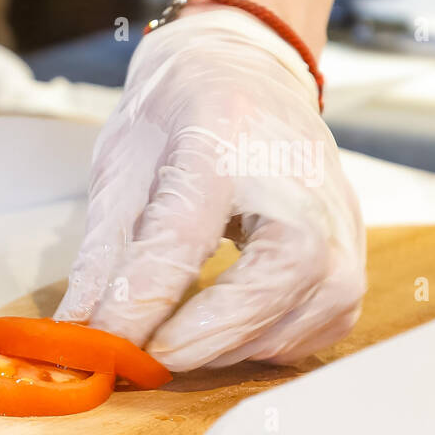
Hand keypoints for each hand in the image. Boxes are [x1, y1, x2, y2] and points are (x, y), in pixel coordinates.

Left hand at [54, 8, 364, 371]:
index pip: (184, 239)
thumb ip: (102, 257)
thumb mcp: (120, 170)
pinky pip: (319, 326)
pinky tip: (227, 329)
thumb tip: (80, 332)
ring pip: (302, 315)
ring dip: (231, 346)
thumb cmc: (176, 119)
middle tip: (148, 360)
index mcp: (222, 142)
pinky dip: (269, 343)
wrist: (244, 74)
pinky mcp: (354, 254)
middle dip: (205, 335)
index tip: (107, 349)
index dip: (141, 305)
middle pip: (274, 280)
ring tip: (177, 341)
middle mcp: (299, 181)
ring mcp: (340, 218)